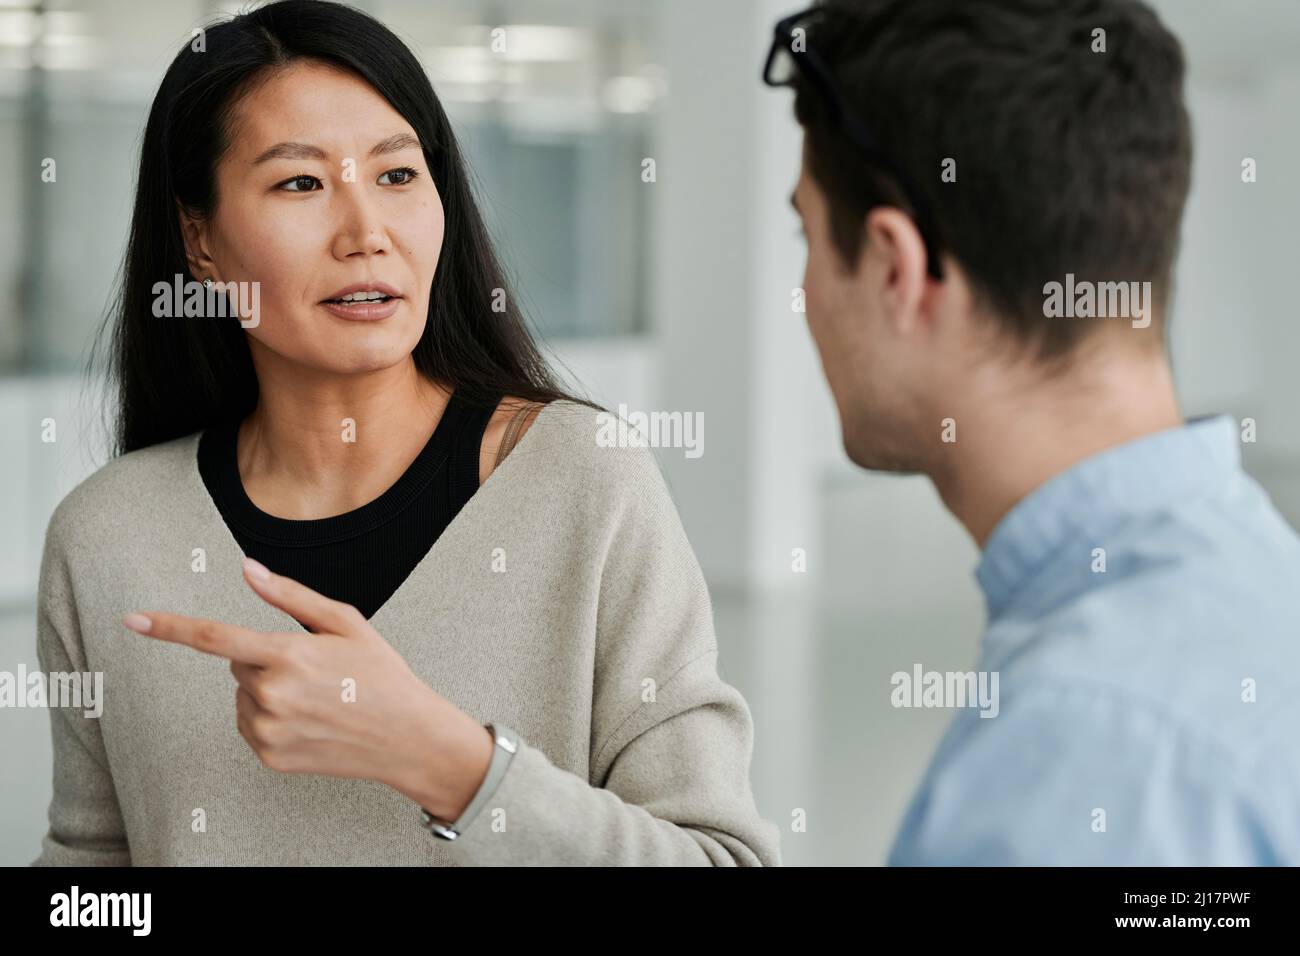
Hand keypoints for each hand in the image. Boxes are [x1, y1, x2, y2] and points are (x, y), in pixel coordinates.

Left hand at [122, 557, 492, 819]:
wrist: (408, 737)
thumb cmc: (381, 675)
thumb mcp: (346, 624)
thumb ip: (291, 596)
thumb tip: (249, 571)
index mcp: (288, 655)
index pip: (215, 637)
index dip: (169, 627)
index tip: (133, 620)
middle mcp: (271, 695)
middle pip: (238, 664)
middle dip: (267, 659)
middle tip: (316, 670)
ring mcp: (267, 730)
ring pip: (242, 695)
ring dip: (268, 691)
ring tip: (317, 697)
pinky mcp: (269, 755)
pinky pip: (249, 725)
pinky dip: (272, 718)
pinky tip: (310, 719)